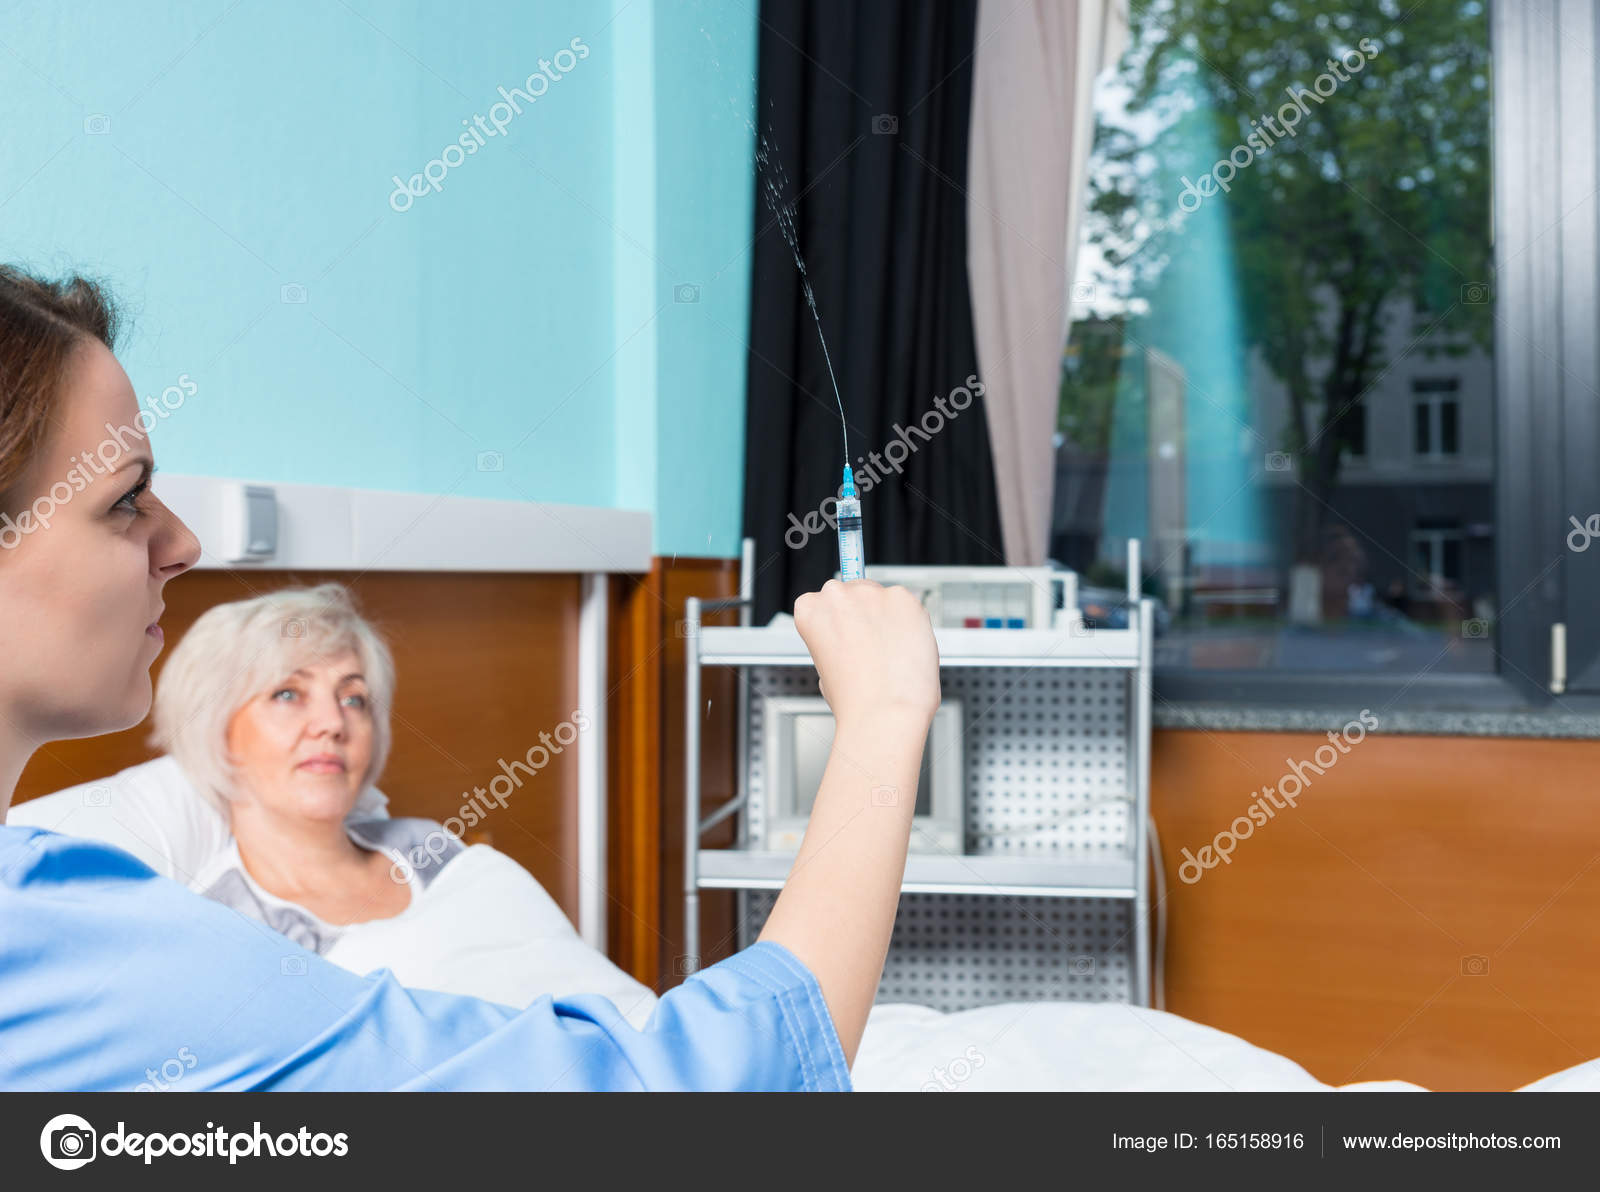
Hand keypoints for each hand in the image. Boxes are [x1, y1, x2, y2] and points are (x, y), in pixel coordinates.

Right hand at [792, 579, 940, 728]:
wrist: (885, 712)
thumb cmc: (856, 700)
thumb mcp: (825, 668)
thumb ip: (835, 640)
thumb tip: (855, 633)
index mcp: (809, 609)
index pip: (822, 600)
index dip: (838, 621)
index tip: (845, 634)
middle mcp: (837, 594)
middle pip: (852, 592)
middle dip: (862, 615)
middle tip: (870, 646)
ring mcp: (871, 593)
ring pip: (881, 597)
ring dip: (886, 617)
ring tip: (889, 651)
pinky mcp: (903, 598)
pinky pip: (907, 604)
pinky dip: (910, 621)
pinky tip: (905, 646)